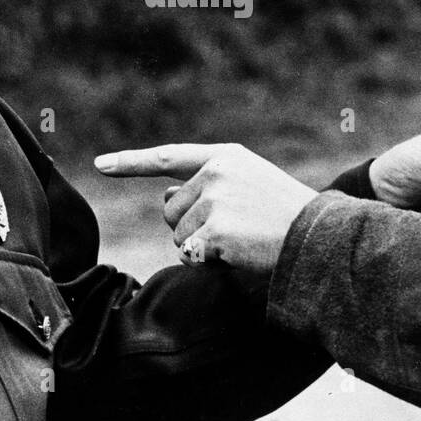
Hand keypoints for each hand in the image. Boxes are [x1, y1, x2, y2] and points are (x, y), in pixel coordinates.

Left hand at [95, 143, 316, 275]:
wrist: (320, 239)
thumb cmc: (287, 217)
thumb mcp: (250, 186)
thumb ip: (209, 187)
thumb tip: (164, 199)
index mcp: (226, 157)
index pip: (169, 158)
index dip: (131, 162)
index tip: (100, 165)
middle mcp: (216, 173)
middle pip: (171, 210)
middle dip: (191, 227)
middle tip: (236, 230)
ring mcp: (214, 201)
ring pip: (178, 236)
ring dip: (202, 247)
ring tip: (243, 240)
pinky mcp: (214, 231)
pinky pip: (191, 255)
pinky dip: (208, 263)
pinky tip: (239, 255)